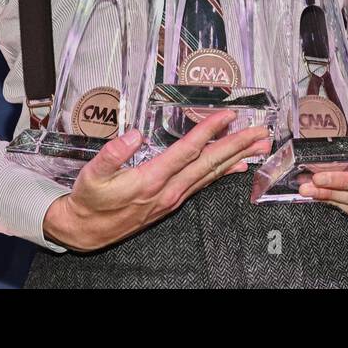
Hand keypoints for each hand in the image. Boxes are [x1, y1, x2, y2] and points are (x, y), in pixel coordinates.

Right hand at [41, 110, 271, 251]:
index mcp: (151, 179)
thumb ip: (112, 153)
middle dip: (237, 145)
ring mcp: (173, 198)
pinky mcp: (172, 202)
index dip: (209, 131)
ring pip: (210, 174)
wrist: (87, 231)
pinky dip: (222, 172)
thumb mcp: (92, 174)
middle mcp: (168, 190)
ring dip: (236, 157)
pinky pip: (203, 184)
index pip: (187, 150)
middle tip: (260, 132)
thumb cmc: (90, 200)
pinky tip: (235, 166)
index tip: (227, 116)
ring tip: (257, 146)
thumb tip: (132, 135)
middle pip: (209, 163)